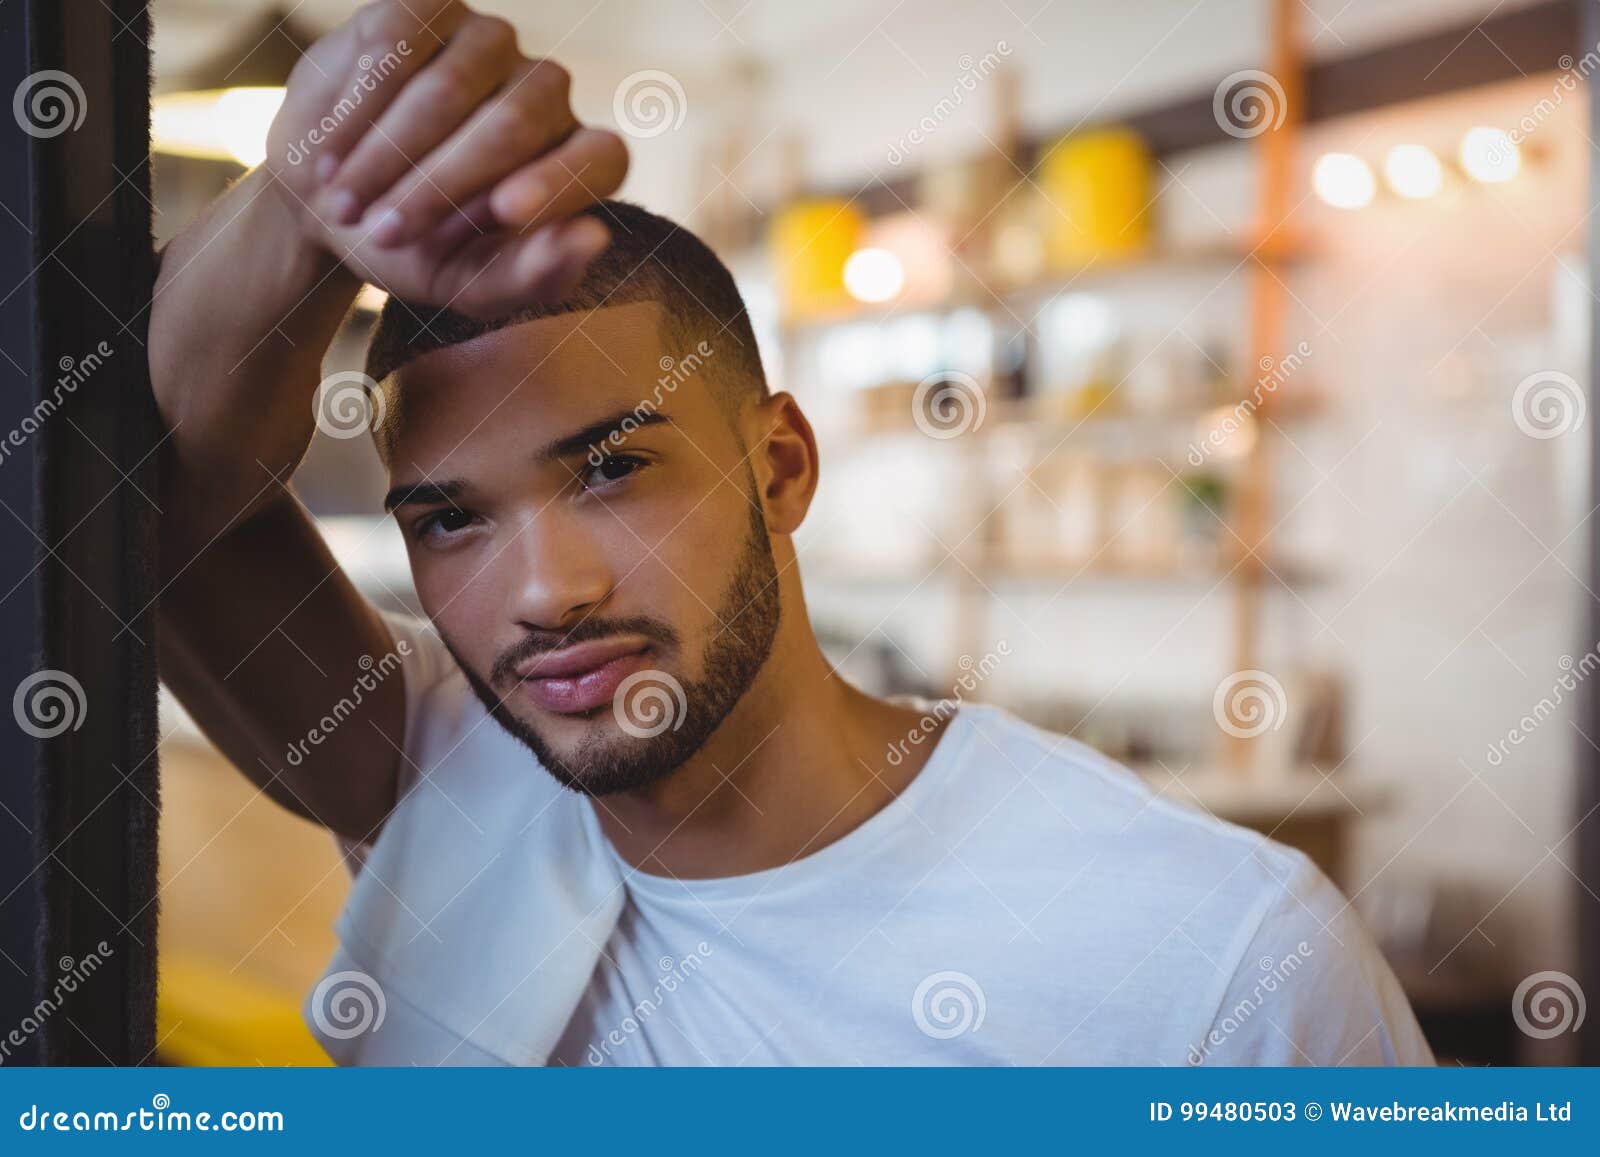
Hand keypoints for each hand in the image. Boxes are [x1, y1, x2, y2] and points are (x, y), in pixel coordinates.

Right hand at [262, 0, 626, 316]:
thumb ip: (535, 275)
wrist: (330, 202)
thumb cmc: (419, 250)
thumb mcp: (474, 283)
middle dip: (438, 188)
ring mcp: (489, 44)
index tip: (505, 212)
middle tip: (385, 234)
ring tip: (343, 205)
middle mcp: (546, 91)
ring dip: (386, 156)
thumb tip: (595, 238)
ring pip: (448, 89)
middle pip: (512, 126)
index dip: (557, 181)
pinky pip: (396, 48)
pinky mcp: (428, 10)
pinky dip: (357, 110)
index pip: (600, 158)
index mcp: (578, 158)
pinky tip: (330, 152)